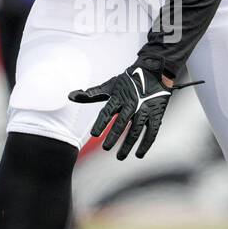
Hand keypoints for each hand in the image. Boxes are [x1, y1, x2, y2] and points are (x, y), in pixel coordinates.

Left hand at [68, 65, 199, 159]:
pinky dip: (146, 144)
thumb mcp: (110, 86)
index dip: (101, 123)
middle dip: (113, 136)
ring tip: (120, 157)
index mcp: (119, 96)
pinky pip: (152, 132)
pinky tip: (139, 154)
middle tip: (106, 148)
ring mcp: (145, 109)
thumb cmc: (128, 81)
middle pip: (122, 123)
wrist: (154, 71)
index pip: (108, 111)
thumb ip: (92, 94)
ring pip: (136, 130)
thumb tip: (71, 96)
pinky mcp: (156, 114)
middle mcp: (132, 103)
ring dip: (128, 145)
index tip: (94, 134)